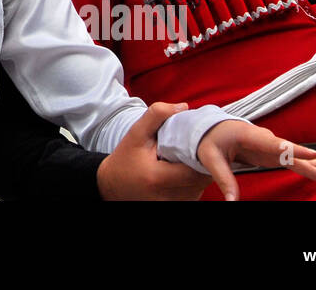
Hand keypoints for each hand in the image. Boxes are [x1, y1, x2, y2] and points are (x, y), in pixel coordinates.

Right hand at [97, 101, 212, 199]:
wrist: (112, 185)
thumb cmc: (125, 158)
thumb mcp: (136, 133)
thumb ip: (157, 115)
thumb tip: (184, 106)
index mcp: (157, 178)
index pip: (194, 171)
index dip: (201, 156)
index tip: (199, 143)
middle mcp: (166, 197)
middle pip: (200, 181)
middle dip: (203, 164)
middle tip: (199, 149)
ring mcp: (171, 205)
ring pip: (199, 189)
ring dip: (199, 174)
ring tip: (190, 159)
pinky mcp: (173, 208)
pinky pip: (193, 195)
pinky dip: (193, 183)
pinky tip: (183, 171)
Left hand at [196, 119, 315, 200]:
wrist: (211, 128)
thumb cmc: (209, 140)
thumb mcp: (210, 158)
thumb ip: (223, 179)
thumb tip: (231, 202)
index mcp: (247, 134)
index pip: (272, 143)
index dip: (292, 150)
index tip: (311, 154)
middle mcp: (263, 138)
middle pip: (289, 151)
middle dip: (309, 161)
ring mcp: (269, 145)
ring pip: (294, 156)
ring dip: (315, 164)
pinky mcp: (271, 153)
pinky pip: (291, 160)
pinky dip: (307, 165)